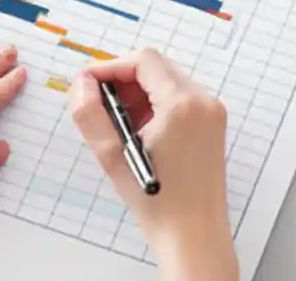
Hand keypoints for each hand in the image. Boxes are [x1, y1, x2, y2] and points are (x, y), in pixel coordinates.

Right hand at [70, 49, 237, 280]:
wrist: (194, 233)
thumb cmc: (158, 201)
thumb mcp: (113, 156)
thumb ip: (91, 115)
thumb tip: (82, 84)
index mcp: (183, 104)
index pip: (143, 61)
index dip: (110, 67)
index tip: (87, 83)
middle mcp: (204, 101)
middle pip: (157, 68)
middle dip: (124, 81)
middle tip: (98, 106)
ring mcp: (213, 111)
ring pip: (168, 82)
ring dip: (139, 94)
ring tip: (118, 126)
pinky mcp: (213, 123)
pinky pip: (180, 98)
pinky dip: (156, 105)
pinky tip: (139, 132)